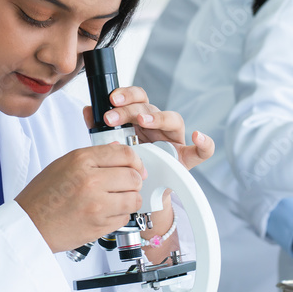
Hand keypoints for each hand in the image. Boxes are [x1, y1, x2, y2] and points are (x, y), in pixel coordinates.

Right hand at [16, 143, 144, 252]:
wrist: (29, 225)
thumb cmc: (42, 196)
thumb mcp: (64, 164)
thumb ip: (94, 157)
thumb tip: (118, 150)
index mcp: (81, 161)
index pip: (125, 154)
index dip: (135, 161)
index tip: (136, 167)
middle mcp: (92, 181)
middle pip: (134, 176)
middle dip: (133, 181)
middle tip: (125, 185)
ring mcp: (98, 205)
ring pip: (134, 199)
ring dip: (129, 200)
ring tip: (116, 200)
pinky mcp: (100, 225)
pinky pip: (125, 217)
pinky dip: (120, 215)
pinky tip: (106, 212)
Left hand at [82, 86, 213, 170]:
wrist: (139, 196)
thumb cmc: (127, 168)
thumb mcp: (112, 147)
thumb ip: (101, 130)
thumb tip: (88, 110)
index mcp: (141, 121)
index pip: (138, 99)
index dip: (126, 95)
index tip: (110, 99)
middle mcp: (159, 126)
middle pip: (151, 107)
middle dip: (131, 109)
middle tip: (113, 117)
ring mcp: (174, 141)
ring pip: (173, 119)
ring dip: (158, 117)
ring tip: (143, 121)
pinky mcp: (186, 159)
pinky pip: (201, 151)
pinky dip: (204, 143)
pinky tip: (198, 136)